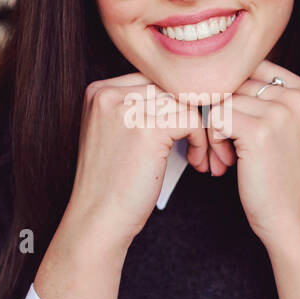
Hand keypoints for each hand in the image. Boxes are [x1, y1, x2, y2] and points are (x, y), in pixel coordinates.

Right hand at [67, 73, 230, 247]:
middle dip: (191, 114)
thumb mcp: (116, 134)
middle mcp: (108, 93)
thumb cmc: (112, 184)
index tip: (185, 130)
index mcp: (98, 90)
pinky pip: (192, 120)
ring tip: (199, 155)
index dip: (176, 104)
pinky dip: (201, 141)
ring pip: (184, 102)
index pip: (153, 79)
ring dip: (200, 129)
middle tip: (201, 144)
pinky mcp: (147, 129)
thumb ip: (139, 108)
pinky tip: (195, 161)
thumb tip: (184, 93)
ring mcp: (126, 109)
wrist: (98, 219)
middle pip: (169, 87)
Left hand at [206, 60, 299, 252]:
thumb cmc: (286, 180)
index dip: (234, 94)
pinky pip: (216, 118)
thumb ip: (266, 101)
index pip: (254, 68)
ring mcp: (280, 112)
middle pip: (236, 83)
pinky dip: (214, 140)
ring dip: (216, 129)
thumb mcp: (286, 131)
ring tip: (227, 157)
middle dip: (224, 112)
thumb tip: (224, 78)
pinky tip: (226, 162)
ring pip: (223, 100)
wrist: (297, 221)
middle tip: (226, 147)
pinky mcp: (259, 131)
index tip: (232, 124)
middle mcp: (297, 96)